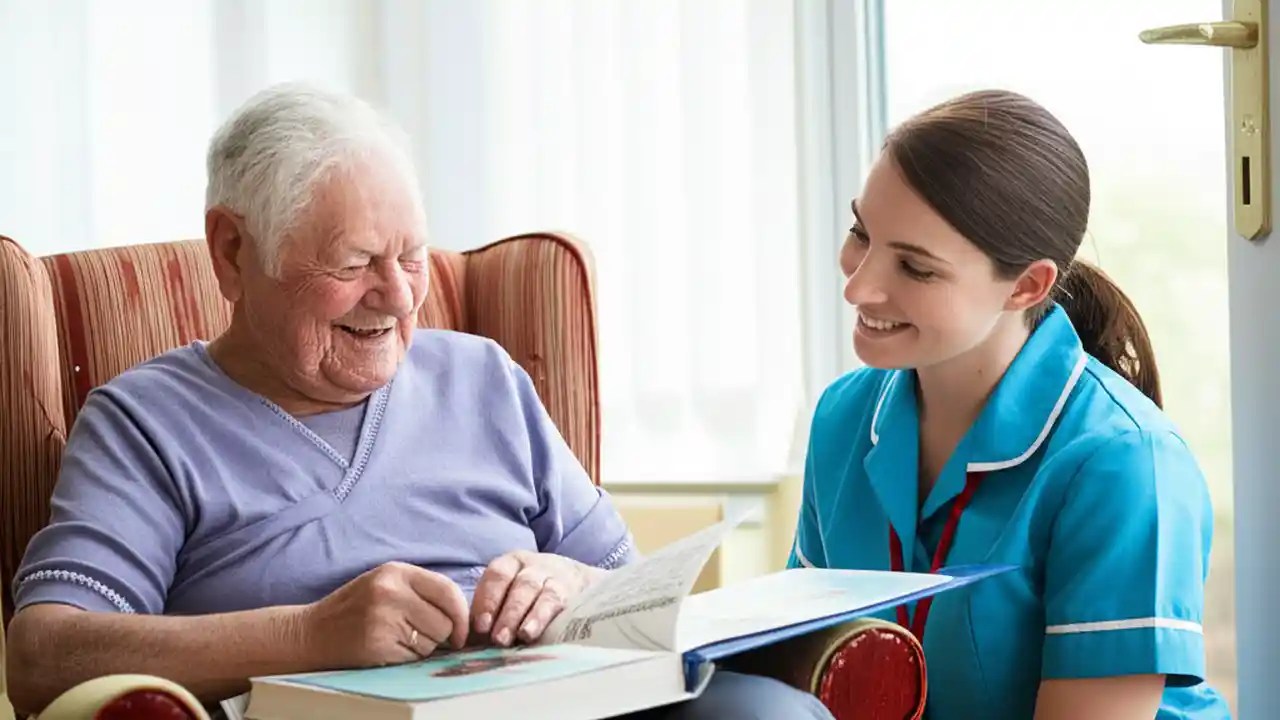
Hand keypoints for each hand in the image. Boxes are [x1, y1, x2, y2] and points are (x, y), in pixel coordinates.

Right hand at [301, 561, 469, 667]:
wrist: (311, 633)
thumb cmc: (355, 610)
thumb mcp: (386, 584)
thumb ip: (422, 592)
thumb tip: (466, 617)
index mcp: (397, 572)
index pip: (448, 591)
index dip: (461, 615)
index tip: (460, 631)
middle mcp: (391, 591)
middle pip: (445, 621)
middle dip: (439, 634)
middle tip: (416, 635)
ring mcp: (383, 618)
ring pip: (432, 642)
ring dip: (423, 648)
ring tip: (396, 638)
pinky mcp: (377, 644)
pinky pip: (413, 657)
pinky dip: (406, 658)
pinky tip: (386, 649)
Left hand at [472, 551, 602, 646]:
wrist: (577, 584)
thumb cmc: (530, 597)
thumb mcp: (509, 597)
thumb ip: (488, 618)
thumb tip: (463, 643)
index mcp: (510, 564)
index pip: (497, 575)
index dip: (488, 600)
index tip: (480, 626)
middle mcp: (532, 566)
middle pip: (520, 585)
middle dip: (507, 612)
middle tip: (498, 639)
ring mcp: (554, 577)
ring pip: (539, 593)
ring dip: (527, 616)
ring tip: (520, 637)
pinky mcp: (570, 592)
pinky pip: (557, 603)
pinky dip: (544, 618)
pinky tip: (534, 633)